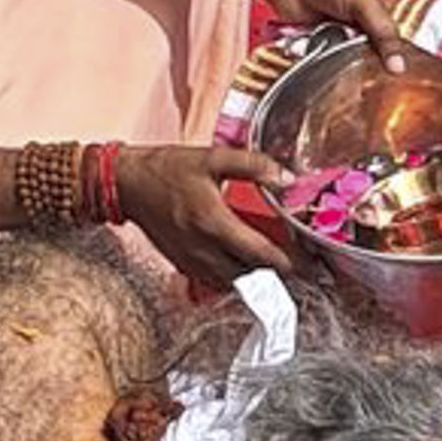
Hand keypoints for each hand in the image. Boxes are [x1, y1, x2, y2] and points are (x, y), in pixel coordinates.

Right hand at [116, 141, 303, 288]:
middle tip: (309, 269)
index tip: (314, 265)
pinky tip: (249, 265)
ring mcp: (191, 261)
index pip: (261, 254)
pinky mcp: (183, 265)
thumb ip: (254, 164)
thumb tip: (288, 178)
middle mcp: (202, 248)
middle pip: (253, 275)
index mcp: (213, 221)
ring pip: (236, 283)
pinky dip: (237, 278)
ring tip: (283, 268)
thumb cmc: (167, 169)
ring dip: (260, 278)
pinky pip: (217, 282)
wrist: (126, 184)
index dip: (291, 262)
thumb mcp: (213, 157)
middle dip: (282, 273)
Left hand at [258, 0, 413, 65]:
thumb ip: (383, 33)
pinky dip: (336, 69)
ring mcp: (346, 37)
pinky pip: (336, 64)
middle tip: (387, 81)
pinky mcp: (325, 46)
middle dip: (382, 67)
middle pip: (383, 55)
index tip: (414, 75)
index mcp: (383, 10)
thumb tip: (399, 65)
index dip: (410, 55)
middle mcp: (367, 25)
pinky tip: (340, 74)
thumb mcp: (363, 3)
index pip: (405, 38)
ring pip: (359, 62)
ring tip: (361, 77)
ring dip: (357, 69)